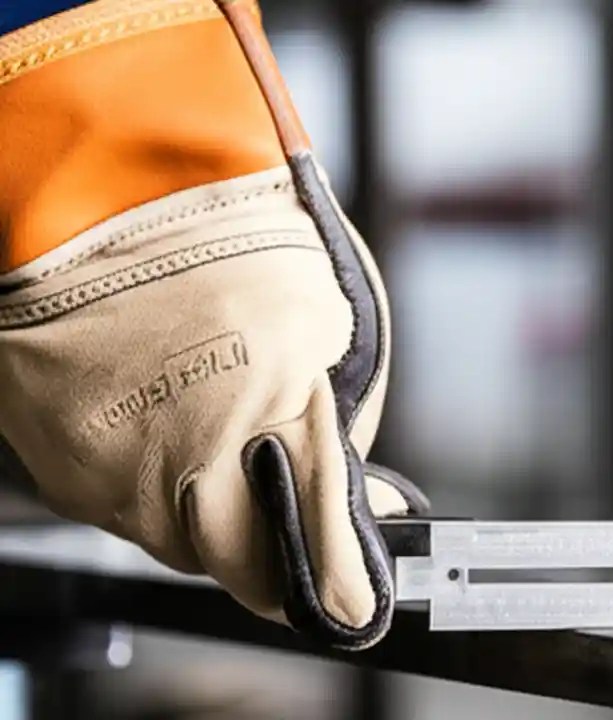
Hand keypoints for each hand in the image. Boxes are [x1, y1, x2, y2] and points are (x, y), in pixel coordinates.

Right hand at [0, 0, 425, 648]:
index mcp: (268, 420)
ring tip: (219, 423)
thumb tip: (360, 488)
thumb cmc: (235, 235)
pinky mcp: (56, 461)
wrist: (107, 186)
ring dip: (208, 504)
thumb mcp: (337, 324)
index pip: (314, 562)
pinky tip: (168, 414)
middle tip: (291, 492)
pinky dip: (152, 475)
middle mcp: (180, 466)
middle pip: (237, 566)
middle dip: (273, 542)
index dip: (340, 581)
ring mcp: (109, 470)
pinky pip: (120, 500)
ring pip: (174, 536)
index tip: (357, 591)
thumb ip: (341, 422)